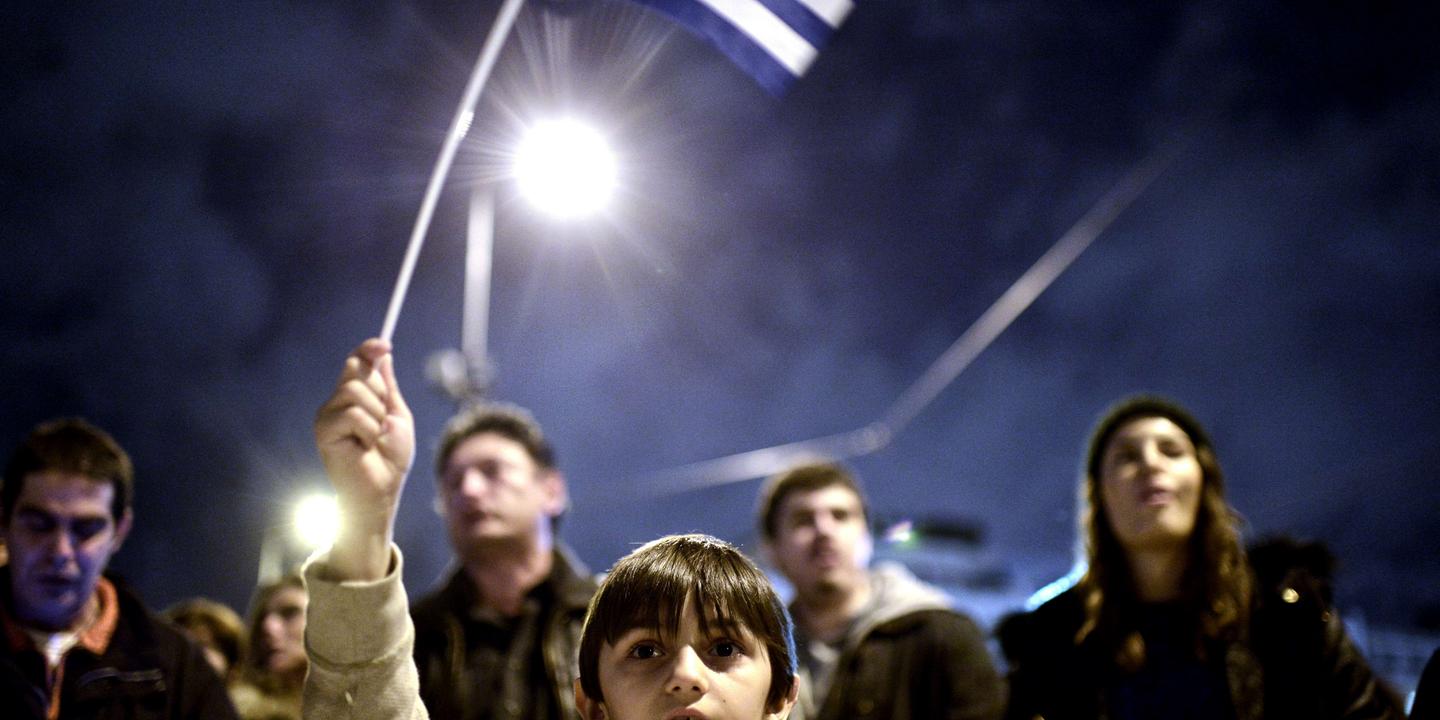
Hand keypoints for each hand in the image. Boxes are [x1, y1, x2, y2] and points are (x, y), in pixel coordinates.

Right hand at [313, 338, 414, 579]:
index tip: (385, 345)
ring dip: (376, 416)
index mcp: (354, 398)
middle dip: (380, 395)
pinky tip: (365, 447)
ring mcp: (327, 416)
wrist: (383, 490)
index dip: (367, 349)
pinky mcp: (323, 430)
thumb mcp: (397, 416)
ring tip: (374, 438)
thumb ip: (388, 387)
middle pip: (356, 371)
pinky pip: (352, 414)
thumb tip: (383, 355)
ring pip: (355, 391)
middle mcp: (336, 403)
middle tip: (383, 423)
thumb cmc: (391, 459)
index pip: (355, 362)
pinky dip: (368, 430)